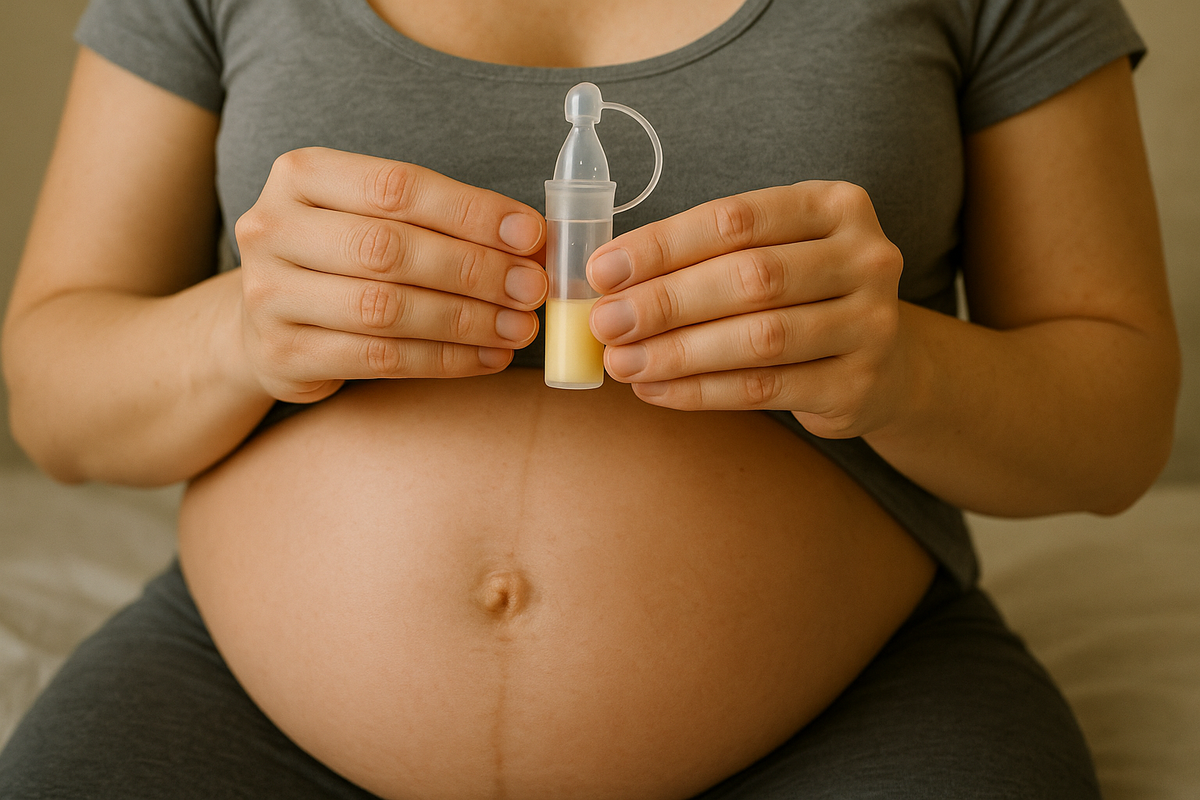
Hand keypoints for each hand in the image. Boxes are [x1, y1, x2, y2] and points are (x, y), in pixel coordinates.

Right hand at [235, 147, 546, 402]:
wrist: (266, 323)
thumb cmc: (341, 259)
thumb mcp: (376, 219)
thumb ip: (442, 222)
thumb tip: (533, 242)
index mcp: (301, 175)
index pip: (396, 186)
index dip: (470, 211)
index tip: (529, 234)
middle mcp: (272, 227)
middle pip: (389, 248)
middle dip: (473, 269)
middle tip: (530, 288)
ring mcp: (268, 294)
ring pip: (384, 308)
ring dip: (465, 320)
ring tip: (519, 327)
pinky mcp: (281, 353)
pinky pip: (379, 358)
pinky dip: (444, 360)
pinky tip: (488, 356)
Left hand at [586, 181, 911, 438]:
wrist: (886, 364)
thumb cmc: (803, 296)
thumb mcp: (773, 253)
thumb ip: (705, 257)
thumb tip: (608, 282)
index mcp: (835, 206)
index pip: (736, 220)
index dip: (663, 245)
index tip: (603, 270)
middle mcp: (866, 258)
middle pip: (750, 278)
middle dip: (665, 302)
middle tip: (605, 323)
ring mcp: (871, 323)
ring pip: (760, 338)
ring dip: (678, 353)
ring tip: (622, 363)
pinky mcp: (859, 385)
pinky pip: (766, 390)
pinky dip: (702, 392)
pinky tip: (657, 391)